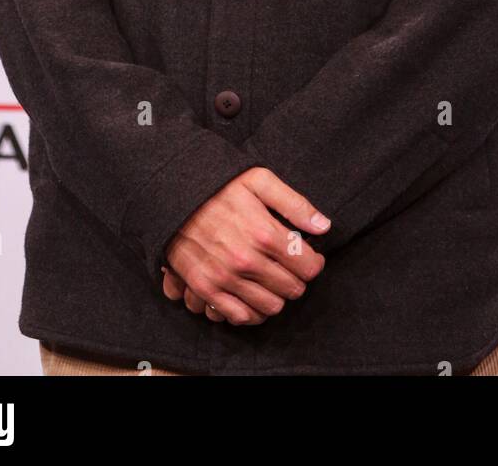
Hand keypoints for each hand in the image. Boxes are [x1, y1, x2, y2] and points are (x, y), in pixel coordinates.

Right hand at [162, 166, 329, 325]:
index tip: (308, 256)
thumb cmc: (219, 186)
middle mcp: (246, 260)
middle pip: (293, 289)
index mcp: (264, 232)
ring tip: (271, 280)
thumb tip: (323, 226)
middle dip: (297, 279)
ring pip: (271, 307)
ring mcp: (225, 278)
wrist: (173, 195)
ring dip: (277, 296)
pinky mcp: (206, 288)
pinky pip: (240, 317)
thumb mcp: (259, 180)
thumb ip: (295, 203)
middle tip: (289, 267)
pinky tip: (252, 294)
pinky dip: (251, 311)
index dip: (313, 262)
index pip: (308, 266)